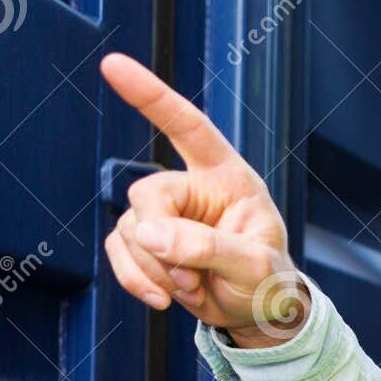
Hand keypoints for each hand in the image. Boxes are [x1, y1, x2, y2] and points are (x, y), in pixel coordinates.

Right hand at [99, 53, 305, 347]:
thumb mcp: (254, 266)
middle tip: (192, 276)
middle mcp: (193, 189)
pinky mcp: (145, 242)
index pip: (188, 127)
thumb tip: (149, 233)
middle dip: (161, 242)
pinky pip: (118, 252)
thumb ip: (207, 246)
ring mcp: (166, 216)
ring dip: (156, 268)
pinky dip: (136, 280)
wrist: (257, 315)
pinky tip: (165, 297)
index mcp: (228, 178)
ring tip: (194, 286)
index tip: (113, 65)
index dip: (152, 97)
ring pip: (130, 229)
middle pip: (147, 195)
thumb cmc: (267, 281)